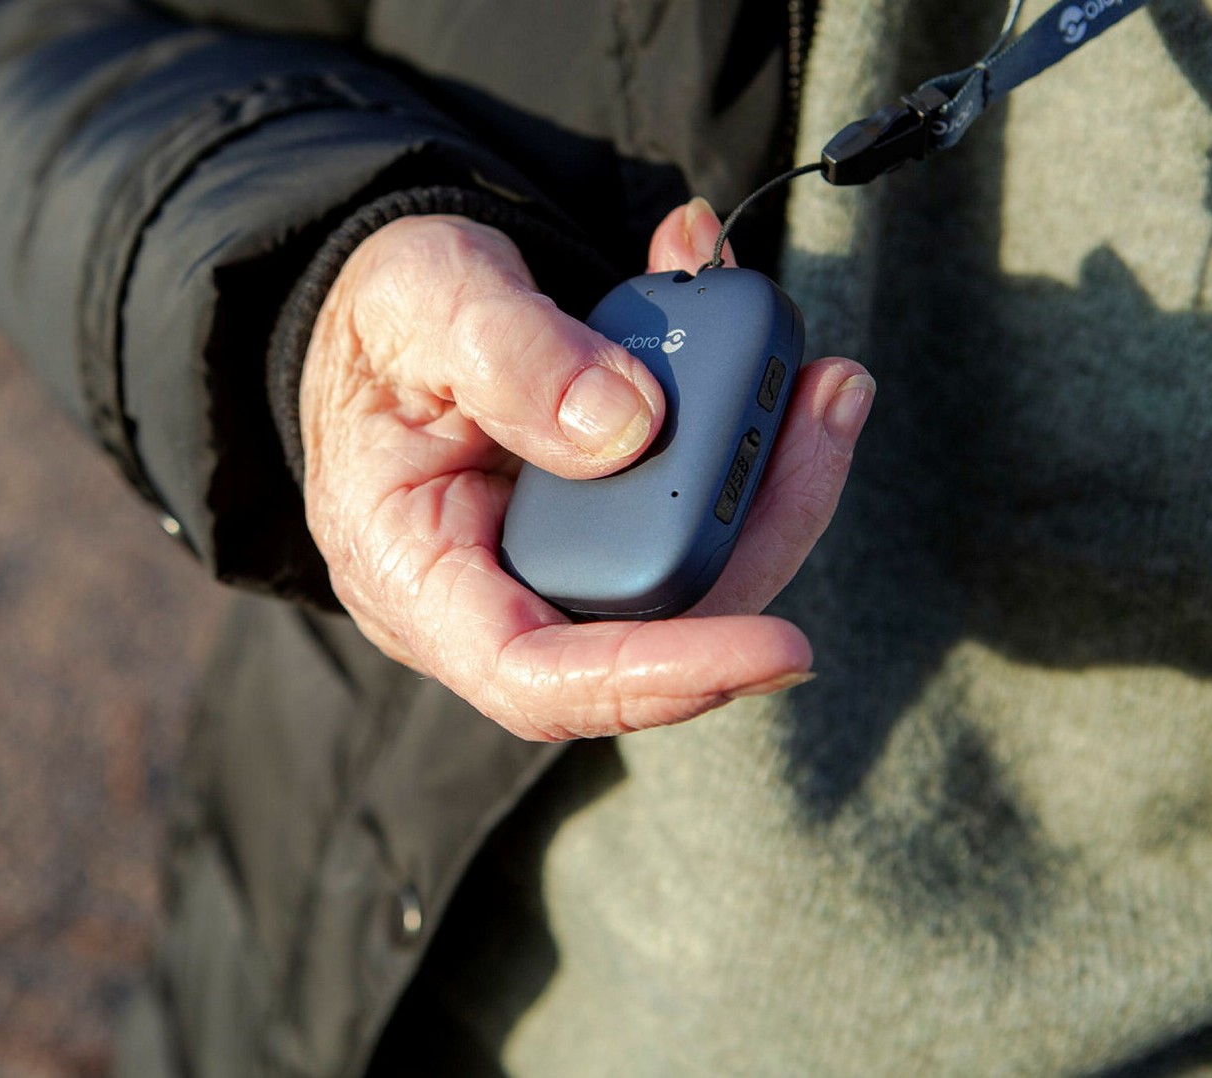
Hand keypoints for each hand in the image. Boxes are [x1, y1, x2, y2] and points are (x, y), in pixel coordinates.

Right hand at [299, 198, 874, 739]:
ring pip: (692, 579)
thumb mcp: (425, 297)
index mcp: (409, 572)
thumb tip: (628, 427)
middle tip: (825, 403)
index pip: (535, 676)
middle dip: (761, 529)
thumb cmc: (387, 317)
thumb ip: (514, 355)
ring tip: (820, 379)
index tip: (780, 648)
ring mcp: (554, 575)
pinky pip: (694, 524)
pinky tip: (771, 364)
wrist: (391, 308)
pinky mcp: (607, 540)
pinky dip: (748, 449)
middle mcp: (487, 599)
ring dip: (775, 484)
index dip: (659, 677)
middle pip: (648, 628)